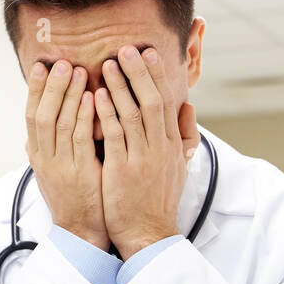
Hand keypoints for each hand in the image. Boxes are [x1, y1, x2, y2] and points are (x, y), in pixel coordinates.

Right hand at [24, 60, 109, 250]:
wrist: (81, 233)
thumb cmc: (72, 199)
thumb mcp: (51, 173)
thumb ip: (45, 150)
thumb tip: (32, 132)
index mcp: (38, 156)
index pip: (31, 116)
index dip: (36, 90)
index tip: (41, 66)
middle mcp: (45, 159)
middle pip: (43, 115)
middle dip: (51, 87)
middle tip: (61, 62)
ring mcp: (62, 167)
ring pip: (61, 124)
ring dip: (69, 96)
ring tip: (78, 71)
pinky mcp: (81, 174)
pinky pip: (82, 140)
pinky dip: (86, 117)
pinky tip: (93, 98)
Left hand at [93, 45, 198, 258]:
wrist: (149, 233)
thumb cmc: (158, 199)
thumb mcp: (178, 165)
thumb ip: (184, 134)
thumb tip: (187, 106)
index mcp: (172, 144)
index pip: (166, 101)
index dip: (157, 75)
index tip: (148, 53)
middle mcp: (159, 147)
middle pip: (152, 101)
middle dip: (139, 73)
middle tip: (127, 49)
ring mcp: (141, 158)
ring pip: (132, 114)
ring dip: (119, 86)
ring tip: (108, 64)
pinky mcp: (122, 170)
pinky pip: (114, 136)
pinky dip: (105, 113)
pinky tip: (95, 96)